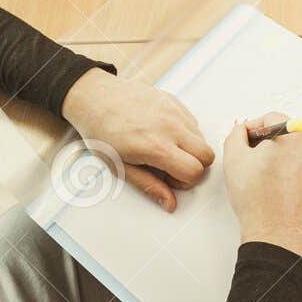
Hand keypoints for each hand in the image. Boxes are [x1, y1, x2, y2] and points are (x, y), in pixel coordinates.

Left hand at [62, 67, 213, 211]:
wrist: (94, 98)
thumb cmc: (101, 132)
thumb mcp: (119, 167)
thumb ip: (149, 186)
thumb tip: (170, 203)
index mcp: (156, 146)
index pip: (195, 171)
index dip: (185, 181)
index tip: (170, 179)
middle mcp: (170, 127)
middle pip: (207, 155)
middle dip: (194, 166)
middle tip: (171, 166)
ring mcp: (174, 111)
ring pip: (202, 138)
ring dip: (190, 149)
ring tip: (165, 148)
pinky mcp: (173, 100)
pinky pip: (192, 122)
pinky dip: (185, 132)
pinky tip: (163, 133)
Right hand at [223, 112, 301, 261]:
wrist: (277, 235)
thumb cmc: (258, 200)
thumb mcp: (234, 159)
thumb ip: (236, 135)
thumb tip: (241, 131)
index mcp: (295, 135)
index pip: (271, 118)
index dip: (252, 127)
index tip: (243, 139)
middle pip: (284, 133)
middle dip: (265, 142)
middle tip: (249, 158)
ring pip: (293, 150)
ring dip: (276, 156)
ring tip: (261, 176)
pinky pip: (301, 166)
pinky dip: (287, 170)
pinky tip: (273, 186)